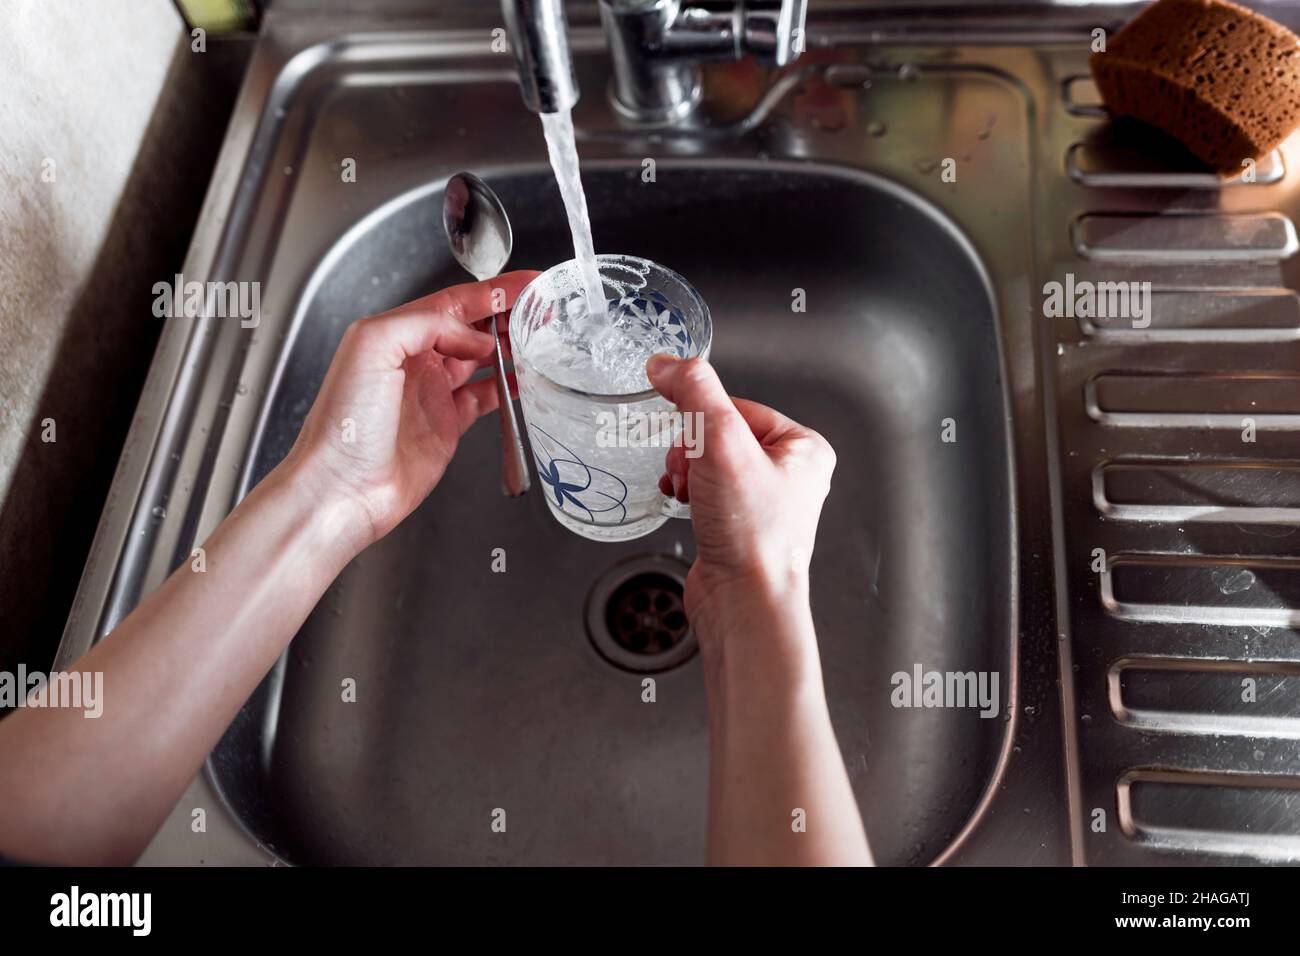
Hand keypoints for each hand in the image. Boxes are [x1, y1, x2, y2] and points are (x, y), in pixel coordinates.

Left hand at [284, 271, 538, 547]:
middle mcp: (415, 361)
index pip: (455, 303)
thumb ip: (425, 324)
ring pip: (482, 360)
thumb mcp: (372, 347)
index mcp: (396, 335)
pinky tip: (522, 381)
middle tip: (543, 310)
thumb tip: (473, 337)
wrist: (343, 490)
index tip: (528, 285)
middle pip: (473, 328)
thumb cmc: (344, 426)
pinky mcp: (446, 427)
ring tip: (541, 339)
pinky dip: (506, 388)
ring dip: (511, 347)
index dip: (494, 292)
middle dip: (509, 315)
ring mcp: (432, 394)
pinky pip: (484, 398)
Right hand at [644, 354, 836, 637]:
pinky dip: (686, 492)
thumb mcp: (722, 445)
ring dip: (686, 470)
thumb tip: (668, 364)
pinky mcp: (738, 526)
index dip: (704, 419)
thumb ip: (696, 394)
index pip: (738, 406)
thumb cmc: (751, 536)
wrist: (743, 602)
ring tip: (686, 488)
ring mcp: (764, 503)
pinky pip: (704, 491)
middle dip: (692, 449)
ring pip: (708, 463)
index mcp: (803, 447)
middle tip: (690, 468)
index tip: (687, 433)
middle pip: (720, 434)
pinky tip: (680, 502)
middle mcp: (789, 474)